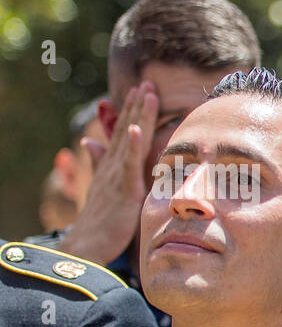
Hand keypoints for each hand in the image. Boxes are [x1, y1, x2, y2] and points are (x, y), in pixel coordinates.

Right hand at [59, 83, 158, 265]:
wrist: (88, 244)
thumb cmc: (99, 220)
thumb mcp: (102, 187)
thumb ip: (99, 162)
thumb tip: (90, 140)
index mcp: (112, 166)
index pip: (124, 133)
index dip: (132, 111)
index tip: (141, 89)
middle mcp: (114, 166)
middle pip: (128, 130)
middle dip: (137, 106)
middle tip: (147, 82)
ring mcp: (118, 176)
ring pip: (130, 140)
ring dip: (138, 115)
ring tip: (145, 93)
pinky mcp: (124, 190)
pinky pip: (128, 165)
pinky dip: (132, 145)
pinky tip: (137, 128)